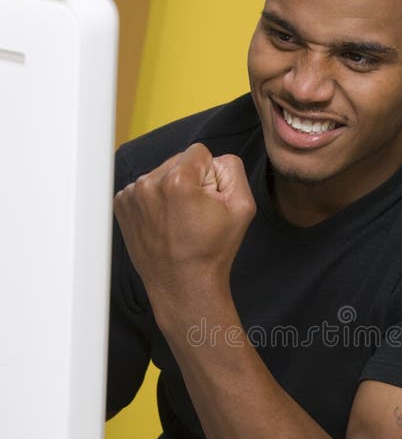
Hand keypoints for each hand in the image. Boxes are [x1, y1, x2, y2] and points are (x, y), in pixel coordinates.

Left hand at [114, 143, 255, 304]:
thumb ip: (232, 168)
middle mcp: (149, 183)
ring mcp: (131, 196)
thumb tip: (213, 160)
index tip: (207, 201)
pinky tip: (163, 224)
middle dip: (188, 181)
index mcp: (177, 180)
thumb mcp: (242, 206)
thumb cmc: (212, 251)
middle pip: (177, 161)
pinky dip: (154, 202)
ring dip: (170, 191)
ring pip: (160, 174)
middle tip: (193, 216)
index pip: (199, 152)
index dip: (210, 176)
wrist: (183, 286)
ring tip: (177, 222)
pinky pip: (144, 190)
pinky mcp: (121, 207)